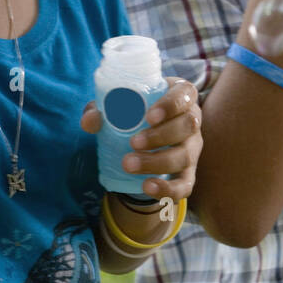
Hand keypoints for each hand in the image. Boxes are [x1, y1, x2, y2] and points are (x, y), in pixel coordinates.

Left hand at [80, 77, 202, 203]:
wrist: (145, 138)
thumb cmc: (134, 112)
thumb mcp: (118, 104)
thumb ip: (102, 109)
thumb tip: (90, 121)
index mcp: (180, 96)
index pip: (185, 94)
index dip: (171, 105)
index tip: (149, 116)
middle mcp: (192, 120)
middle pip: (188, 126)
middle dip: (160, 136)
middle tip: (133, 143)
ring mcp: (192, 148)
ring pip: (185, 156)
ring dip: (157, 162)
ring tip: (128, 164)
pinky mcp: (188, 173)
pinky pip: (185, 185)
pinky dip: (168, 188)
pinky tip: (147, 187)